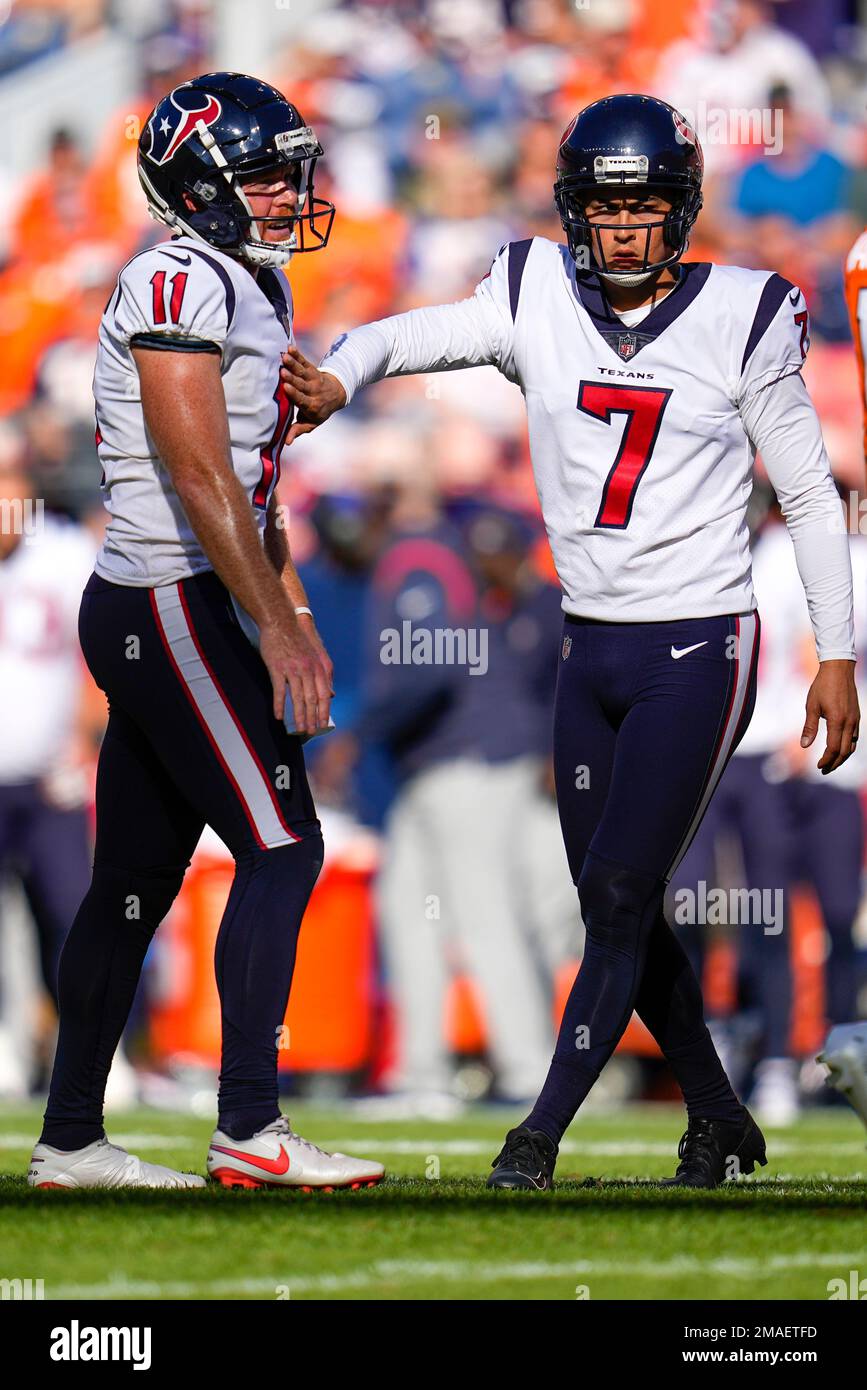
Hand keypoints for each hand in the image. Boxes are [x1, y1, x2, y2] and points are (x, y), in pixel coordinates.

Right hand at [258, 614, 333, 735]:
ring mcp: (292, 669)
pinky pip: (279, 691)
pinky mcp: (277, 668)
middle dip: (312, 718)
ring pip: (297, 698)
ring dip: (298, 716)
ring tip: (298, 729)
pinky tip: (278, 716)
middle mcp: (308, 670)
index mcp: (318, 667)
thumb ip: (324, 675)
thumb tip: (331, 694)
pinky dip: (279, 705)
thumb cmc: (298, 639)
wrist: (281, 621)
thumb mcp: (315, 655)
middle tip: (310, 732)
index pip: (324, 694)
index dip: (324, 711)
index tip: (322, 725)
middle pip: (312, 700)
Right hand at [280, 345, 346, 444]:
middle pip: (302, 384)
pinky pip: (305, 362)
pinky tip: (289, 348)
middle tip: (282, 371)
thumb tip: (286, 442)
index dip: (294, 394)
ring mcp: (314, 380)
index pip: (302, 399)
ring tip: (284, 356)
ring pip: (303, 371)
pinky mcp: (313, 370)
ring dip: (293, 364)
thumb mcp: (311, 423)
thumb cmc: (318, 411)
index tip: (285, 388)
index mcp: (312, 406)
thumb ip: (298, 430)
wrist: (336, 395)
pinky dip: (298, 354)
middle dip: (292, 378)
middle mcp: (314, 392)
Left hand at [801, 659, 859, 773]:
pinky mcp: (856, 716)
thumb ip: (809, 727)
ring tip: (831, 763)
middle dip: (835, 763)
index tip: (818, 766)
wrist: (839, 669)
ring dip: (842, 757)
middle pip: (845, 751)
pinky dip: (848, 747)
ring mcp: (855, 719)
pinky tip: (840, 749)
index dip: (826, 760)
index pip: (834, 748)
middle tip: (824, 770)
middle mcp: (849, 722)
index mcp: (837, 720)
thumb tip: (804, 745)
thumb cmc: (822, 686)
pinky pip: (854, 737)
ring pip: (852, 745)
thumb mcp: (811, 706)